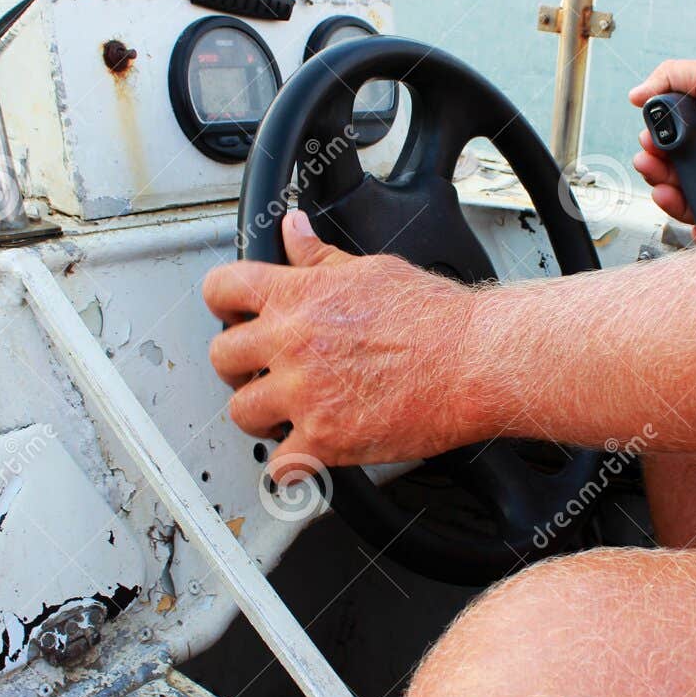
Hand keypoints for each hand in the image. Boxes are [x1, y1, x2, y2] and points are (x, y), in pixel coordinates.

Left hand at [204, 210, 486, 471]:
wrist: (473, 361)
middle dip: (239, 366)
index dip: (223, 304)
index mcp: (299, 296)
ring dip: (261, 415)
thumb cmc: (436, 317)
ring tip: (286, 414)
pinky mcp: (325, 440)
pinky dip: (292, 466)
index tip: (235, 317)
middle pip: (222, 357)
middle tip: (262, 371)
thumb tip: (294, 230)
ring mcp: (304, 394)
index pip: (222, 289)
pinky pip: (281, 465)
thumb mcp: (371, 270)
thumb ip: (320, 258)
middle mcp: (292, 343)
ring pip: (242, 412)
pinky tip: (305, 457)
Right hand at [628, 59, 695, 222]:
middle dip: (654, 166)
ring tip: (659, 181)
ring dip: (665, 192)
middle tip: (648, 157)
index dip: (657, 140)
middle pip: (677, 169)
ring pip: (688, 196)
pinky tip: (681, 210)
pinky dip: (695, 225)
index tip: (647, 135)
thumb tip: (637, 94)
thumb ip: (671, 78)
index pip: (676, 138)